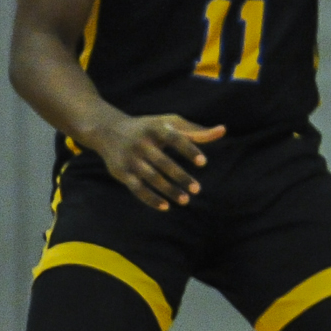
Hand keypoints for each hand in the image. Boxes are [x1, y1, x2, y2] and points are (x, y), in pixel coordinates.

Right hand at [94, 114, 225, 210]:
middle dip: (180, 177)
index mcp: (156, 128)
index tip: (203, 163)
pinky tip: (166, 207)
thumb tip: (223, 131)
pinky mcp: (121, 172)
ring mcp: (130, 158)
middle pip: (162, 162)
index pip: (174, 139)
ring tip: (186, 200)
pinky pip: (136, 188)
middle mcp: (141, 143)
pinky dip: (150, 199)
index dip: (188, 150)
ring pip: (151, 177)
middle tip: (198, 190)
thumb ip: (196, 131)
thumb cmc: (149, 127)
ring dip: (168, 190)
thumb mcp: (170, 123)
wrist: (107, 130)